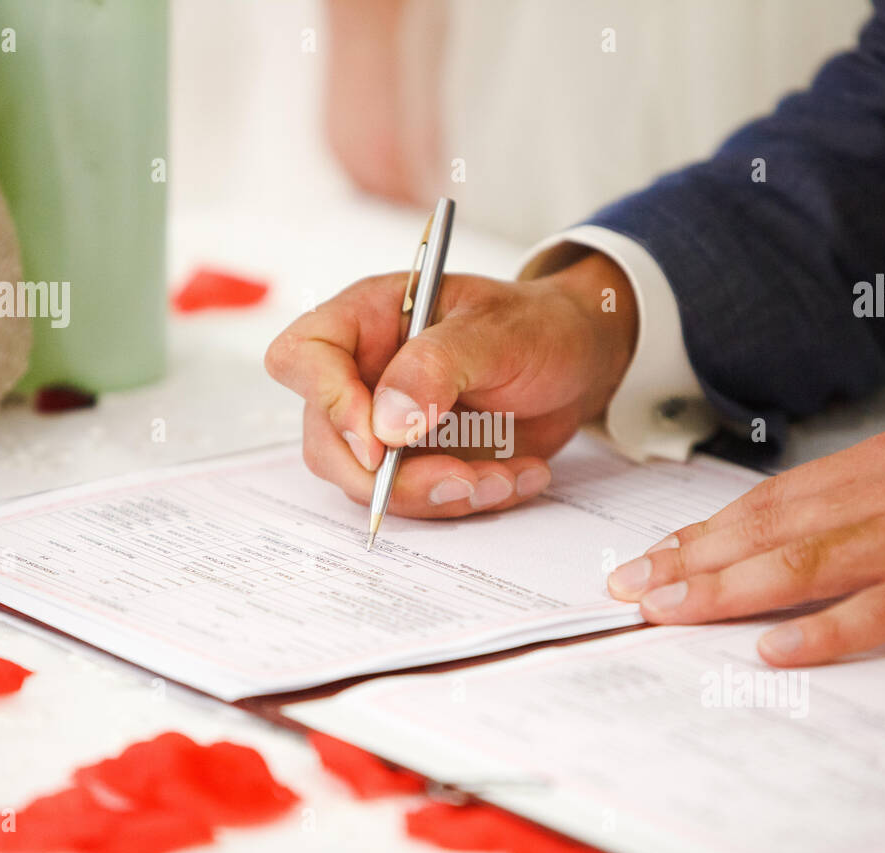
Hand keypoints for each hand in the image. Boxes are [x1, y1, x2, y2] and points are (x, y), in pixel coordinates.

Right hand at [265, 250, 637, 515]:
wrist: (581, 359)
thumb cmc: (536, 325)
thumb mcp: (496, 331)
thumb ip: (436, 367)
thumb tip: (385, 423)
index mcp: (367, 319)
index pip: (303, 358)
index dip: (328, 405)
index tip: (379, 444)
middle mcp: (364, 375)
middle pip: (327, 443)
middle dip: (392, 478)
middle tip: (460, 480)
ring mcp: (387, 425)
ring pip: (372, 485)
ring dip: (439, 496)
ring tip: (506, 476)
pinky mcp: (418, 463)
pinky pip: (420, 502)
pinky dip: (469, 501)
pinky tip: (518, 475)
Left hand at [606, 406, 884, 664]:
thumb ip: (873, 487)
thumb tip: (808, 517)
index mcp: (880, 463)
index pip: (768, 501)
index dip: (703, 530)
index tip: (654, 554)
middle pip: (766, 528)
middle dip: (688, 560)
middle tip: (629, 587)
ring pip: (803, 562)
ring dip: (726, 589)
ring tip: (667, 611)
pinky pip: (884, 610)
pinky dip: (825, 633)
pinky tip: (776, 651)